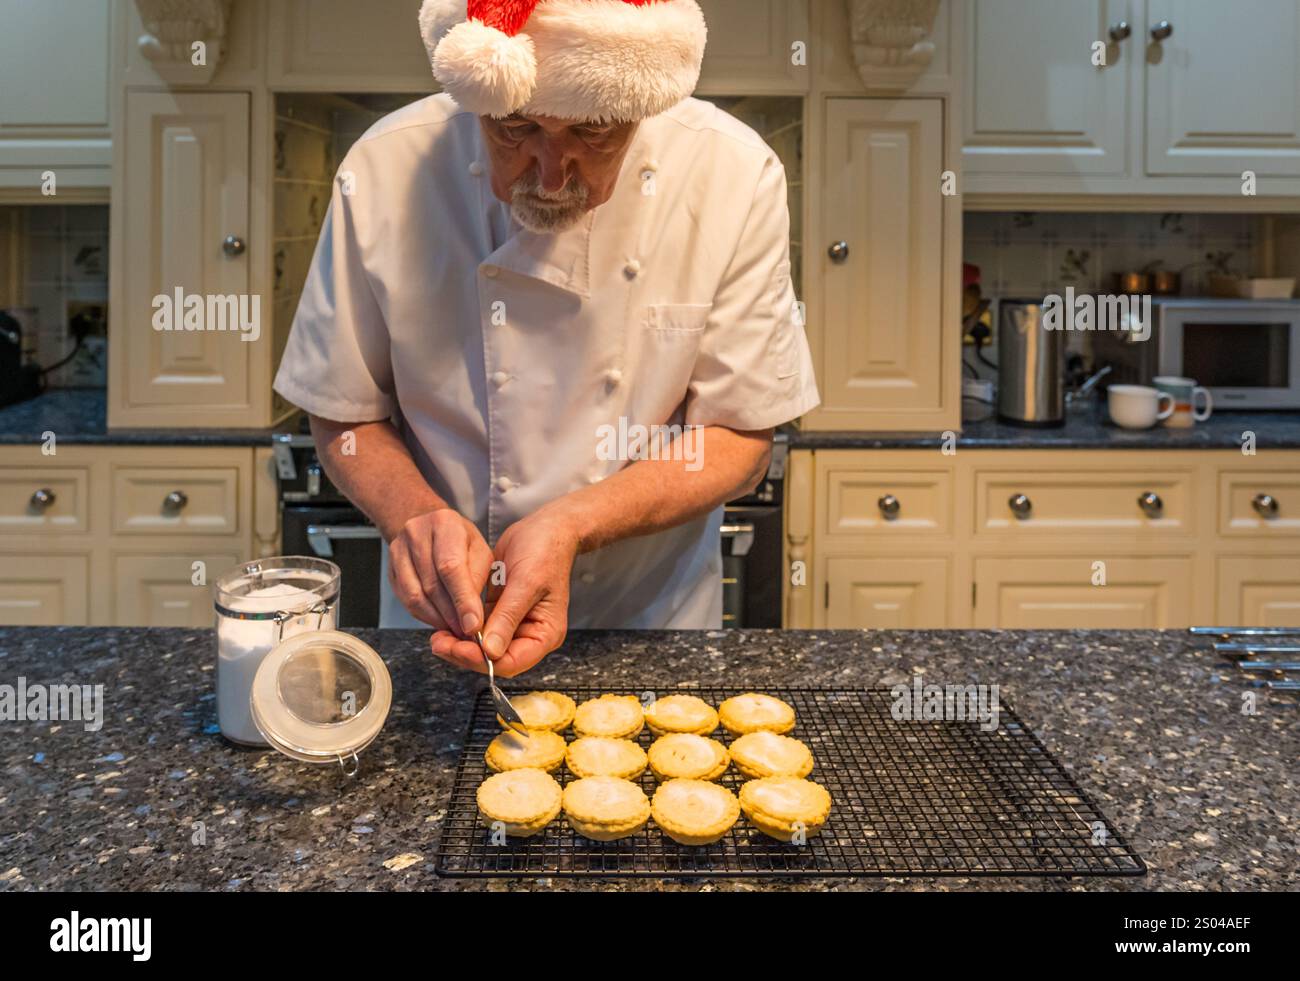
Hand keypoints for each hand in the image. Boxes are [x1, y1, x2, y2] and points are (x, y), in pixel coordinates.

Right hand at [387, 507, 492, 633]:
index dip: (462, 600)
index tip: (473, 624)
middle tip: (467, 632)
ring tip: (454, 627)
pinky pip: (405, 600)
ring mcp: (398, 550)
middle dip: (451, 615)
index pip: (451, 567)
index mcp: (444, 524)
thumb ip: (478, 578)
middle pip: (432, 584)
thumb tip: (473, 614)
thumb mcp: (479, 549)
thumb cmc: (459, 539)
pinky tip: (438, 618)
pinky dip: (424, 615)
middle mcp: (417, 534)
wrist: (429, 526)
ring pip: (415, 596)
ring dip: (437, 618)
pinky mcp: (390, 569)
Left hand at [430, 507, 578, 676]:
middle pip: (495, 659)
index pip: (512, 662)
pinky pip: (479, 629)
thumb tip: (490, 651)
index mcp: (545, 634)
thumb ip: (508, 618)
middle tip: (438, 643)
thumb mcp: (526, 583)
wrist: (546, 528)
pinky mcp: (500, 612)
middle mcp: (530, 634)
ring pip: (483, 647)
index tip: (457, 648)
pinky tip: (446, 623)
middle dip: (465, 654)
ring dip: (460, 644)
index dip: (482, 660)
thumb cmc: (545, 551)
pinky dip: (463, 629)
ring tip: (437, 637)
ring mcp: (514, 624)